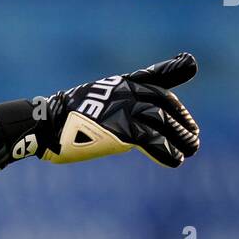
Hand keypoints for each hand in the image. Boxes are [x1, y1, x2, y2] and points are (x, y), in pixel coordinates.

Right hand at [0, 52, 200, 167]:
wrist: (45, 124)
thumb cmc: (66, 116)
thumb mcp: (95, 101)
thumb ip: (110, 107)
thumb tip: (125, 120)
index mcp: (120, 83)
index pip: (155, 78)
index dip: (173, 81)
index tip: (188, 80)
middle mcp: (127, 92)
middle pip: (165, 104)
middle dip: (182, 121)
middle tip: (192, 137)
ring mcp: (126, 110)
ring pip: (164, 123)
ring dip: (181, 138)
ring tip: (190, 150)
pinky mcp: (123, 131)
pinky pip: (155, 142)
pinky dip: (168, 153)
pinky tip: (175, 161)